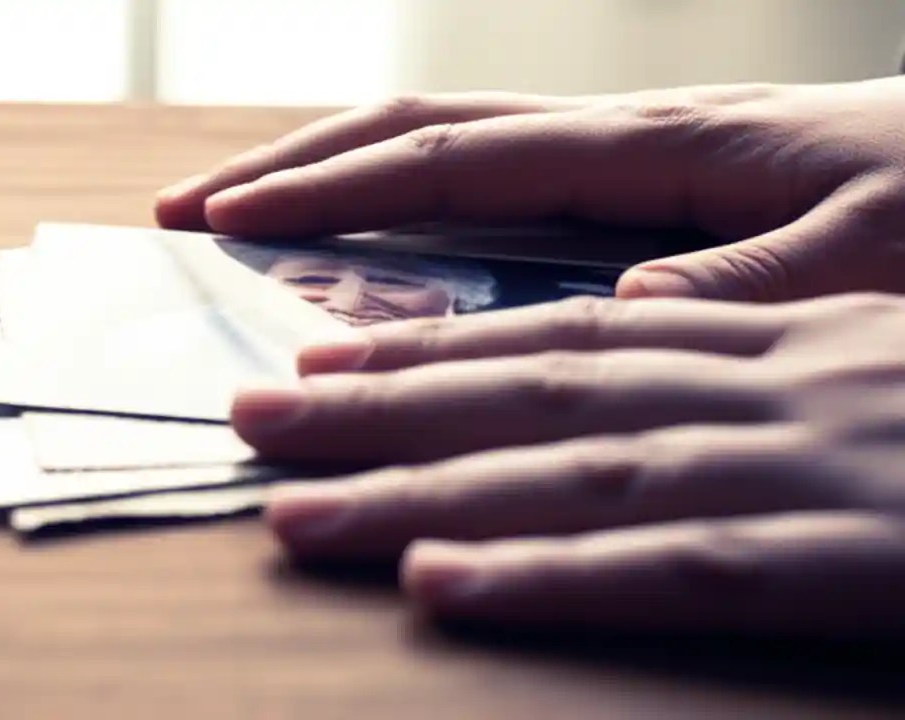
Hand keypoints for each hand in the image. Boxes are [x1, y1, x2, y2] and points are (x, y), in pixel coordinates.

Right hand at [156, 79, 904, 301]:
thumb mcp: (870, 251)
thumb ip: (744, 273)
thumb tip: (611, 300)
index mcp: (652, 145)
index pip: (453, 160)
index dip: (332, 188)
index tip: (227, 216)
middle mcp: (615, 135)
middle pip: (416, 130)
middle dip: (293, 165)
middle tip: (188, 207)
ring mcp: (619, 151)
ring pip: (443, 146)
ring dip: (334, 174)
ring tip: (244, 214)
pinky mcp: (636, 179)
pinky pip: (490, 180)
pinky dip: (406, 202)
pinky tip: (375, 240)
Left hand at [231, 293, 904, 637]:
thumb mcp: (868, 377)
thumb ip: (745, 372)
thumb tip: (623, 371)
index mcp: (768, 343)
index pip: (560, 334)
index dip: (430, 350)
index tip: (318, 361)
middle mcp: (763, 388)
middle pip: (529, 392)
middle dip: (379, 408)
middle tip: (250, 419)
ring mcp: (802, 468)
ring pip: (568, 474)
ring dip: (416, 493)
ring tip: (289, 515)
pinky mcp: (851, 559)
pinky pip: (672, 573)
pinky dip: (547, 582)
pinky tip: (438, 596)